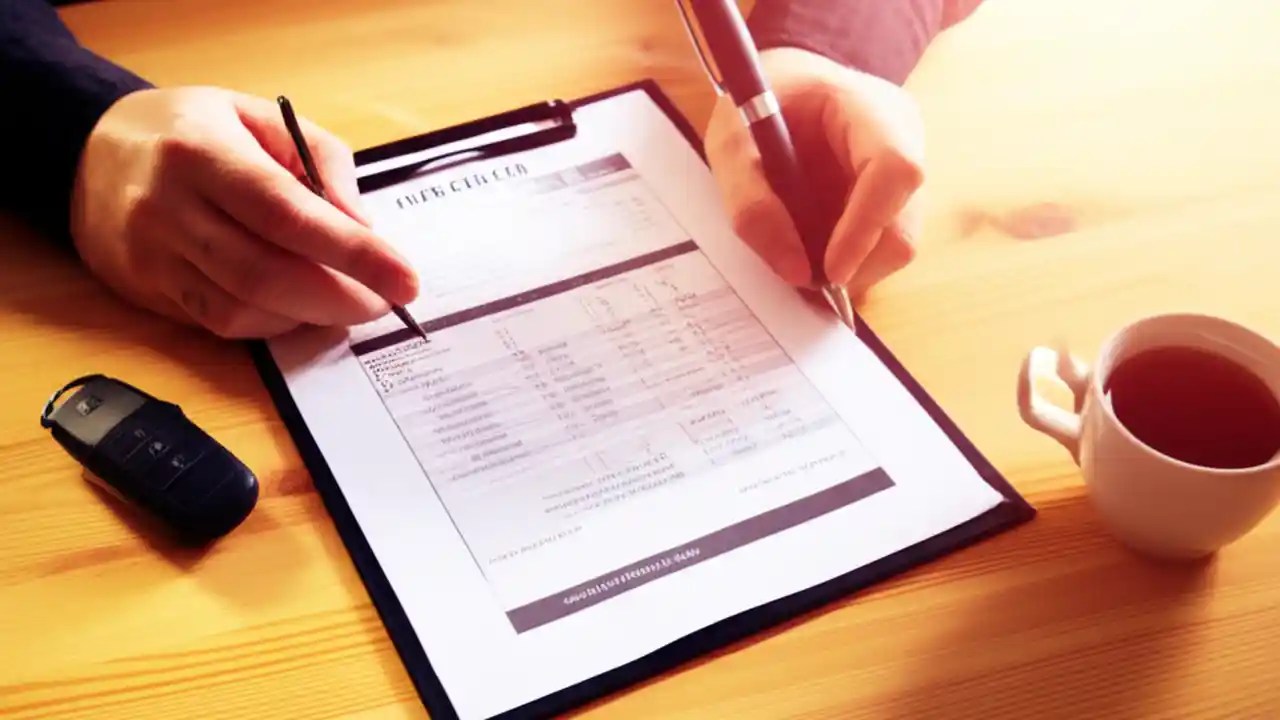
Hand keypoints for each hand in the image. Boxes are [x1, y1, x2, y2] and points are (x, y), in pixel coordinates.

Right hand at [69, 86, 418, 337]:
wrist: (86, 153)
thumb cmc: (192, 131)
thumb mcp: (258, 116)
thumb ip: (322, 162)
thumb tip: (363, 229)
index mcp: (202, 153)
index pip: (289, 214)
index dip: (354, 253)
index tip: (405, 278)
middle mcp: (169, 208)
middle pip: (267, 275)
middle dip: (340, 298)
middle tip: (384, 302)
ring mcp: (153, 256)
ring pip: (243, 311)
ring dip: (311, 317)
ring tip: (348, 303)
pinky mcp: (148, 291)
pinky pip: (221, 324)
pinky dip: (274, 325)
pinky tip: (300, 308)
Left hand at [704, 47, 925, 299]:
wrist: (783, 87)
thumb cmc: (758, 102)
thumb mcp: (730, 142)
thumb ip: (751, 203)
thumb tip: (795, 270)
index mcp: (869, 107)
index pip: (894, 170)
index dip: (866, 228)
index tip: (830, 272)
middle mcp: (905, 139)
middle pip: (903, 223)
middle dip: (855, 263)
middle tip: (805, 280)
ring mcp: (906, 171)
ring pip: (896, 243)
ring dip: (851, 266)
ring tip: (803, 258)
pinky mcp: (897, 198)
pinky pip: (882, 245)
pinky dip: (849, 260)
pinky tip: (816, 248)